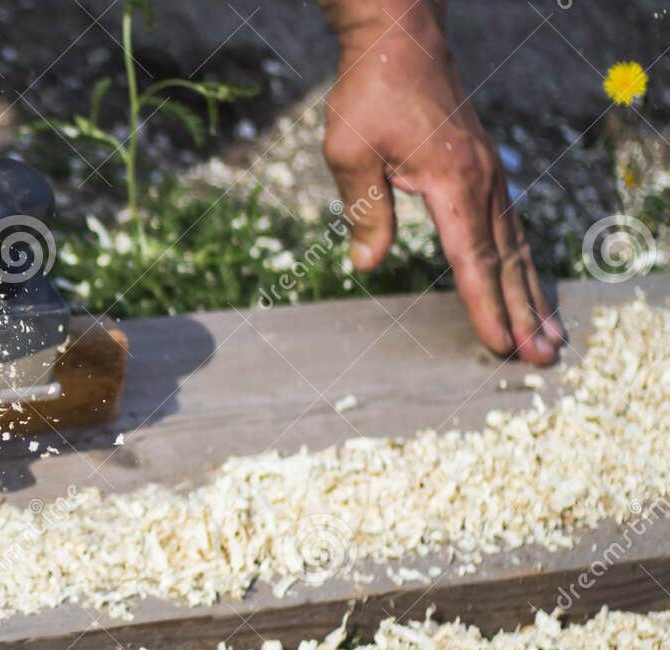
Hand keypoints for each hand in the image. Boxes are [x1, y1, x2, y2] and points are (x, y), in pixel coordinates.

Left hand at [319, 1, 559, 363]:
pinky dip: (520, 258)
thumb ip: (364, 211)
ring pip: (516, 243)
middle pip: (507, 258)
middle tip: (544, 357)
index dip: (486, 305)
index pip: (474, 258)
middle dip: (524, 312)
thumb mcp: (350, 154)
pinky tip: (526, 281)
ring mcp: (487, 172)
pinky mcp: (480, 166)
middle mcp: (482, 180)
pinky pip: (508, 222)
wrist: (399, 41)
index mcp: (452, 182)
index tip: (501, 344)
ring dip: (531, 291)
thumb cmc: (368, 94)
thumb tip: (366, 264)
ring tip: (550, 333)